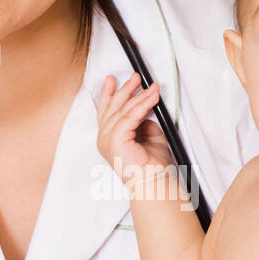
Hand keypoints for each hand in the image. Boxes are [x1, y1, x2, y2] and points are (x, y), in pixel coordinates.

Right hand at [96, 73, 173, 189]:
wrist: (154, 182)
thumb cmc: (152, 166)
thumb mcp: (149, 136)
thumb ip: (143, 122)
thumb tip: (145, 107)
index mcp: (109, 138)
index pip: (105, 111)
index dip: (108, 94)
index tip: (112, 80)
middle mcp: (104, 138)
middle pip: (112, 107)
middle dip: (124, 89)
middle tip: (135, 77)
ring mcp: (107, 140)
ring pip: (123, 110)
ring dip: (138, 95)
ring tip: (151, 86)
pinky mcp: (115, 140)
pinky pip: (130, 116)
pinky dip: (142, 104)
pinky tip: (152, 97)